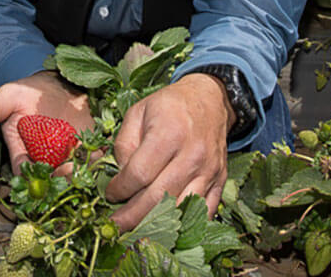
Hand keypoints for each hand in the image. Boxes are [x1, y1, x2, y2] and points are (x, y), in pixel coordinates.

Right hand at [0, 70, 91, 173]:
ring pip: (76, 174)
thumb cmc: (29, 94)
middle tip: (67, 169)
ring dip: (83, 172)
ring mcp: (69, 158)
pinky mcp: (90, 149)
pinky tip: (105, 153)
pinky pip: (96, 160)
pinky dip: (100, 159)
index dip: (30, 173)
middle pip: (52, 179)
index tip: (37, 171)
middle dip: (60, 178)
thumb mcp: (10, 96)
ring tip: (87, 162)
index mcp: (24, 154)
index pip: (23, 169)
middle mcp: (47, 162)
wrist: (56, 85)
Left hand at [105, 73, 233, 229]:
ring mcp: (209, 170)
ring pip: (182, 209)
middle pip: (159, 198)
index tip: (110, 194)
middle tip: (115, 226)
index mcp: (168, 133)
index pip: (139, 173)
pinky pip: (205, 212)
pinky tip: (168, 227)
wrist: (209, 99)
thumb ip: (123, 144)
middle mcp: (192, 154)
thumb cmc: (169, 106)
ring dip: (157, 225)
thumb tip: (120, 177)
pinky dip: (186, 224)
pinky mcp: (221, 180)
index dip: (120, 189)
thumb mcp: (137, 112)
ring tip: (138, 229)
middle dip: (132, 217)